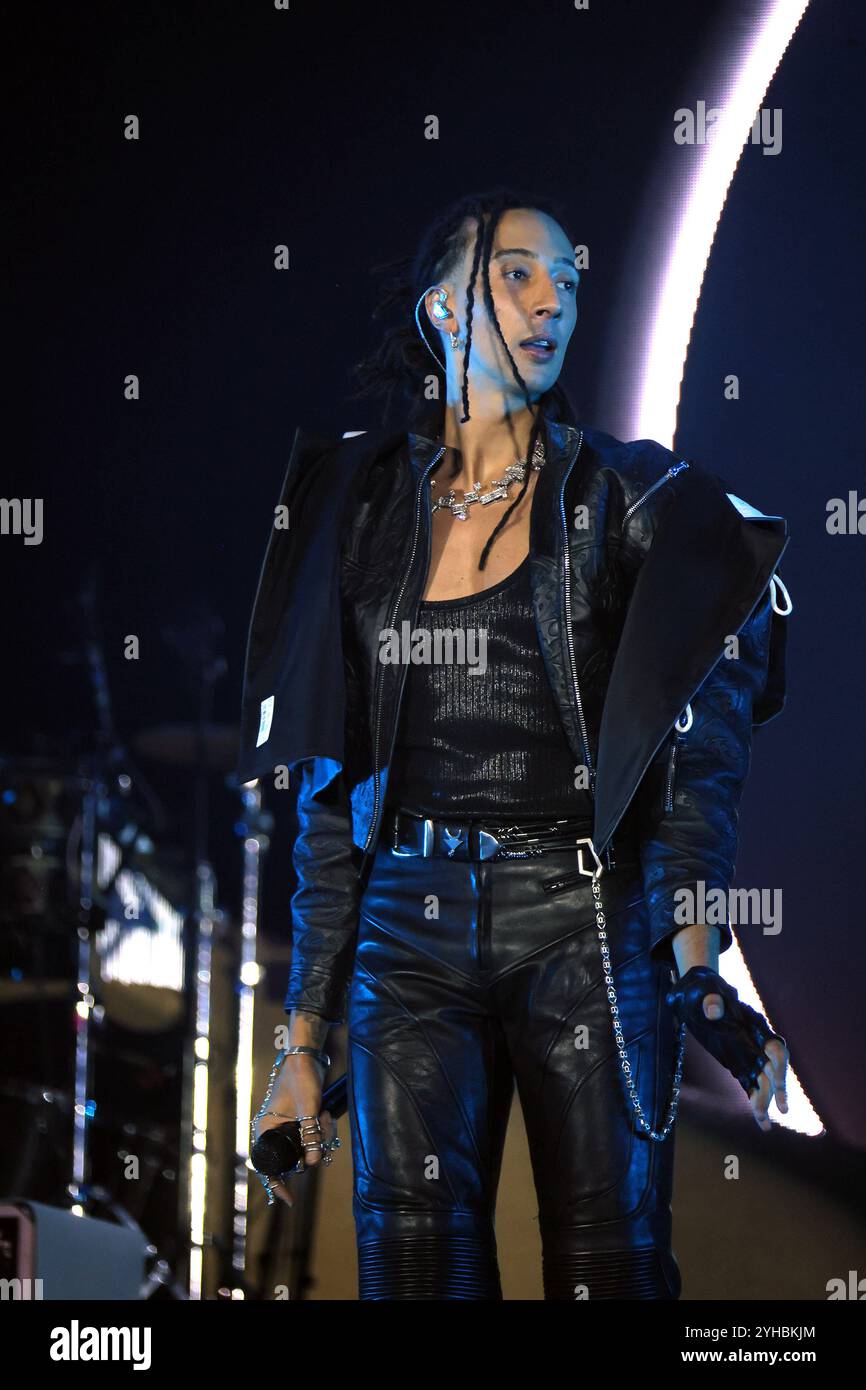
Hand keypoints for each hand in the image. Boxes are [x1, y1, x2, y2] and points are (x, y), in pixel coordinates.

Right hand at [252, 1054, 337, 1207]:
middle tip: (324, 1129)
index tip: (289, 1200)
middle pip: (294, 1158)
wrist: (308, 1058)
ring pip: (307, 1149)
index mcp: (266, 1130)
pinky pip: (312, 1139)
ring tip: (326, 1116)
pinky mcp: (301, 1124)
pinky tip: (327, 1115)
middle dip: (313, 1149)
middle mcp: (275, 1132)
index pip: (268, 1166)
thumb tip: (314, 1164)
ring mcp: (289, 1129)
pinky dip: (322, 1132)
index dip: (277, 1184)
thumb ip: (310, 1135)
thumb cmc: (301, 1079)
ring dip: (321, 1138)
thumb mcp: (308, 1108)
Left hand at [699, 989, 789, 1131]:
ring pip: (764, 1080)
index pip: (773, 1044)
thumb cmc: (701, 989)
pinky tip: (762, 1122)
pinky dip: (756, 1101)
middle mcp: (755, 1041)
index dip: (779, 1062)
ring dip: (767, 1100)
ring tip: (765, 1124)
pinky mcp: (737, 1063)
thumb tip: (713, 1009)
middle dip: (779, 1087)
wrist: (694, 992)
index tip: (778, 1078)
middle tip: (782, 1108)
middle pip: (774, 1066)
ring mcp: (747, 1053)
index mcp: (753, 1023)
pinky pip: (750, 1085)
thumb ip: (711, 1000)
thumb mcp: (704, 991)